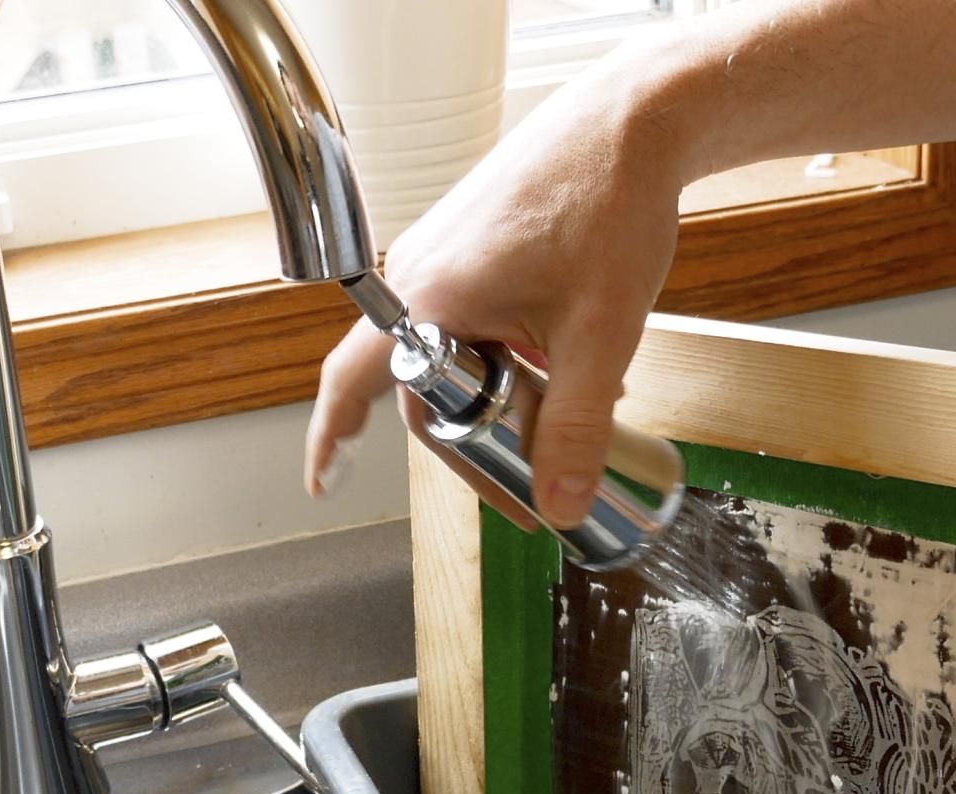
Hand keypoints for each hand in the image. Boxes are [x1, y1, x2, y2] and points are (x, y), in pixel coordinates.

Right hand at [303, 52, 686, 526]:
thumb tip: (562, 506)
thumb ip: (576, 430)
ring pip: (452, 353)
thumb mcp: (598, 339)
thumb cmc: (607, 206)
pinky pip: (472, 319)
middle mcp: (420, 272)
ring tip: (562, 416)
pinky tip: (565, 367)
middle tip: (524, 486)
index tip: (324, 482)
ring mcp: (444, 254)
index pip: (366, 389)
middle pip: (421, 386)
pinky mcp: (471, 243)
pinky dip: (510, 356)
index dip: (351, 442)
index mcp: (429, 297)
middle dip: (473, 440)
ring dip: (500, 396)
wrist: (631, 125)